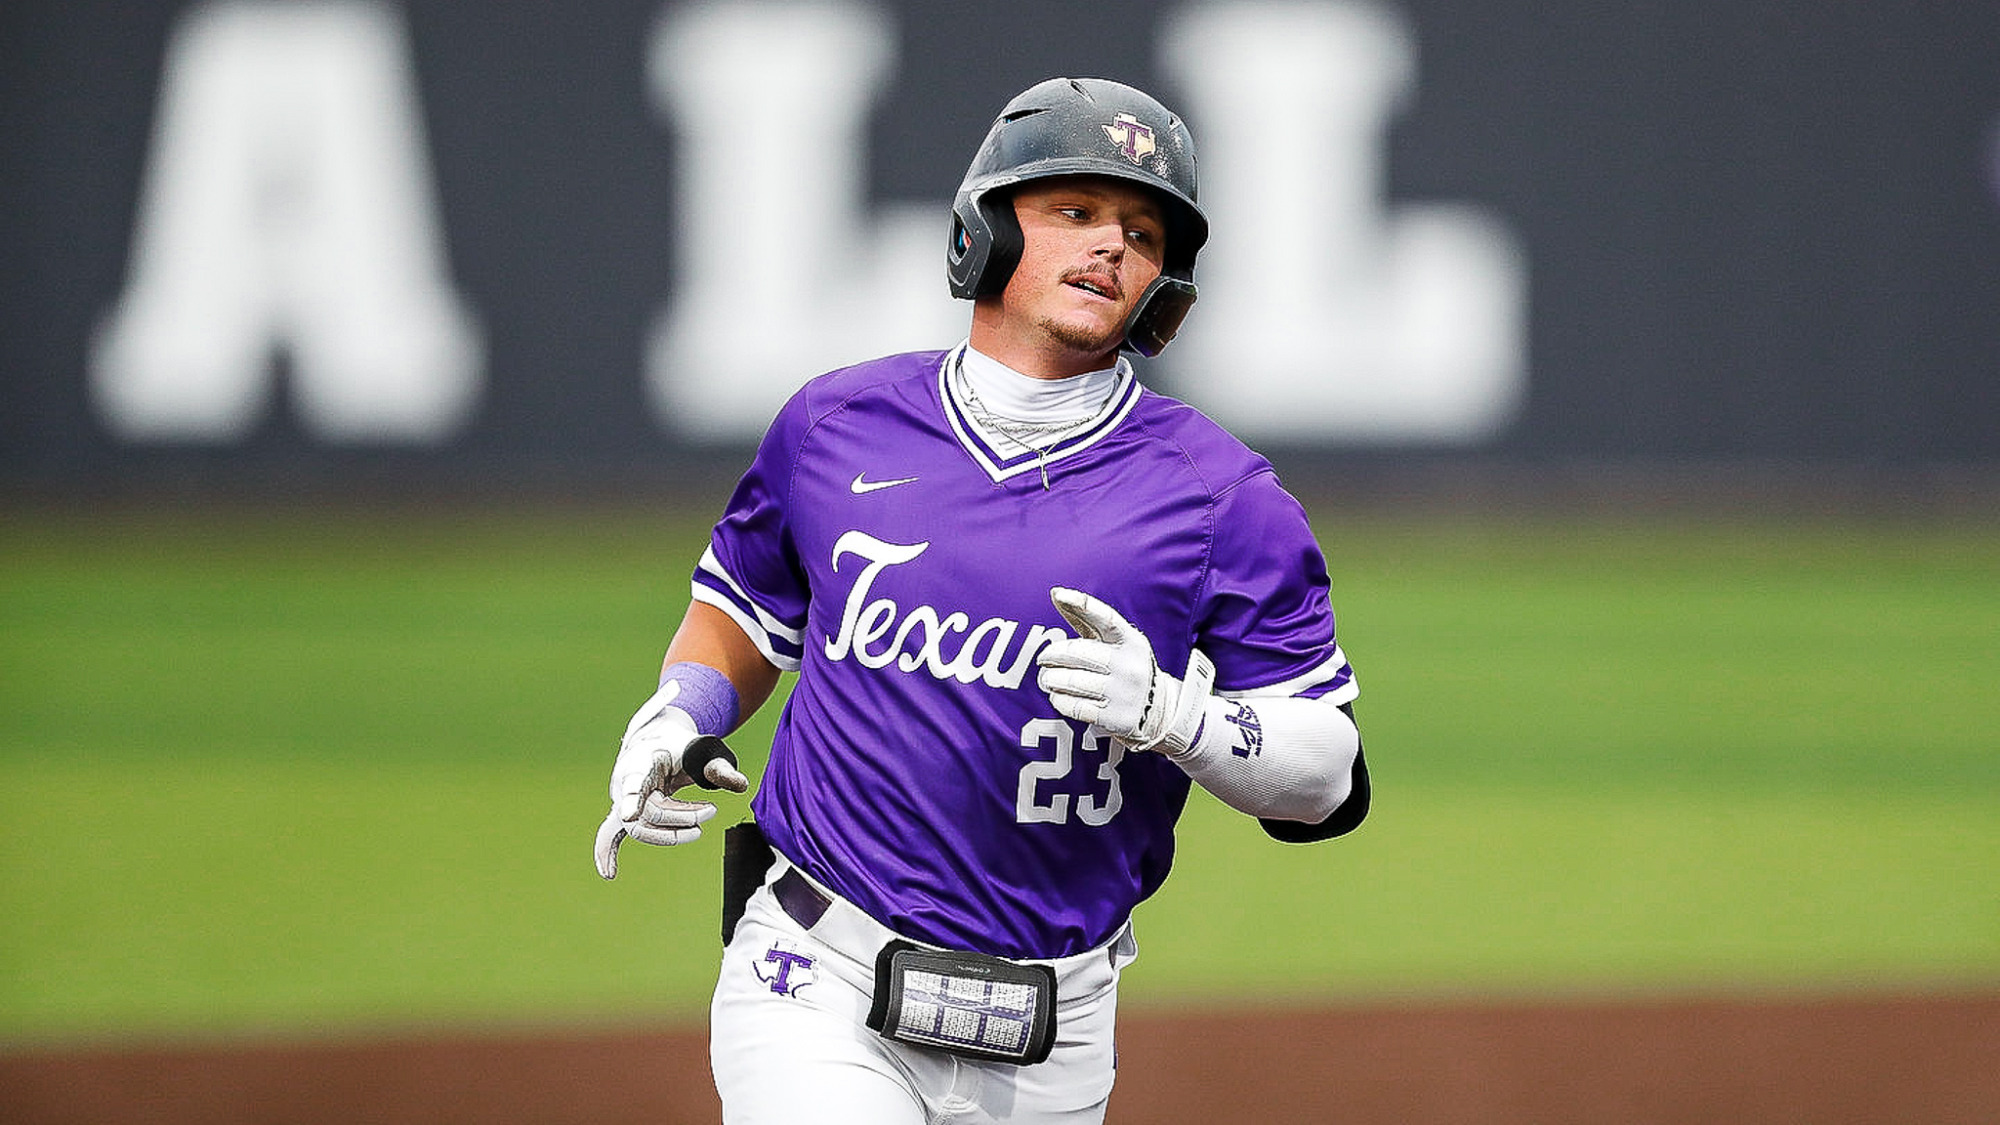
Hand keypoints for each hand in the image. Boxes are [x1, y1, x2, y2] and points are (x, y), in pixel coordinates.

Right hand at [593, 682, 748, 878]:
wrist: (659, 742)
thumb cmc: (680, 746)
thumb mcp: (703, 750)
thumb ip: (720, 766)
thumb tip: (741, 786)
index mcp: (642, 760)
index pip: (634, 781)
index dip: (632, 797)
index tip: (630, 814)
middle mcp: (625, 781)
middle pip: (648, 812)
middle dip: (683, 817)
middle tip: (711, 810)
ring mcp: (622, 799)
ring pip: (641, 827)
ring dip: (671, 834)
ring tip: (699, 828)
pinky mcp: (625, 812)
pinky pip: (611, 832)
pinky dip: (608, 851)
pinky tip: (609, 873)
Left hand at [1035, 587, 1214, 753]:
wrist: (1157, 711)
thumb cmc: (1124, 668)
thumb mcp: (1113, 643)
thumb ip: (1085, 619)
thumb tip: (1056, 593)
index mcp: (1131, 642)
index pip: (1106, 618)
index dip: (1083, 604)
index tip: (1061, 594)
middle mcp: (1130, 666)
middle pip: (1077, 653)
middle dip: (1052, 655)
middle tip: (1044, 659)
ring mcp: (1124, 693)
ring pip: (1071, 681)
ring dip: (1051, 679)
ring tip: (1048, 678)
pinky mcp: (1116, 718)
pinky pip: (1073, 706)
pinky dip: (1059, 700)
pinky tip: (1058, 696)